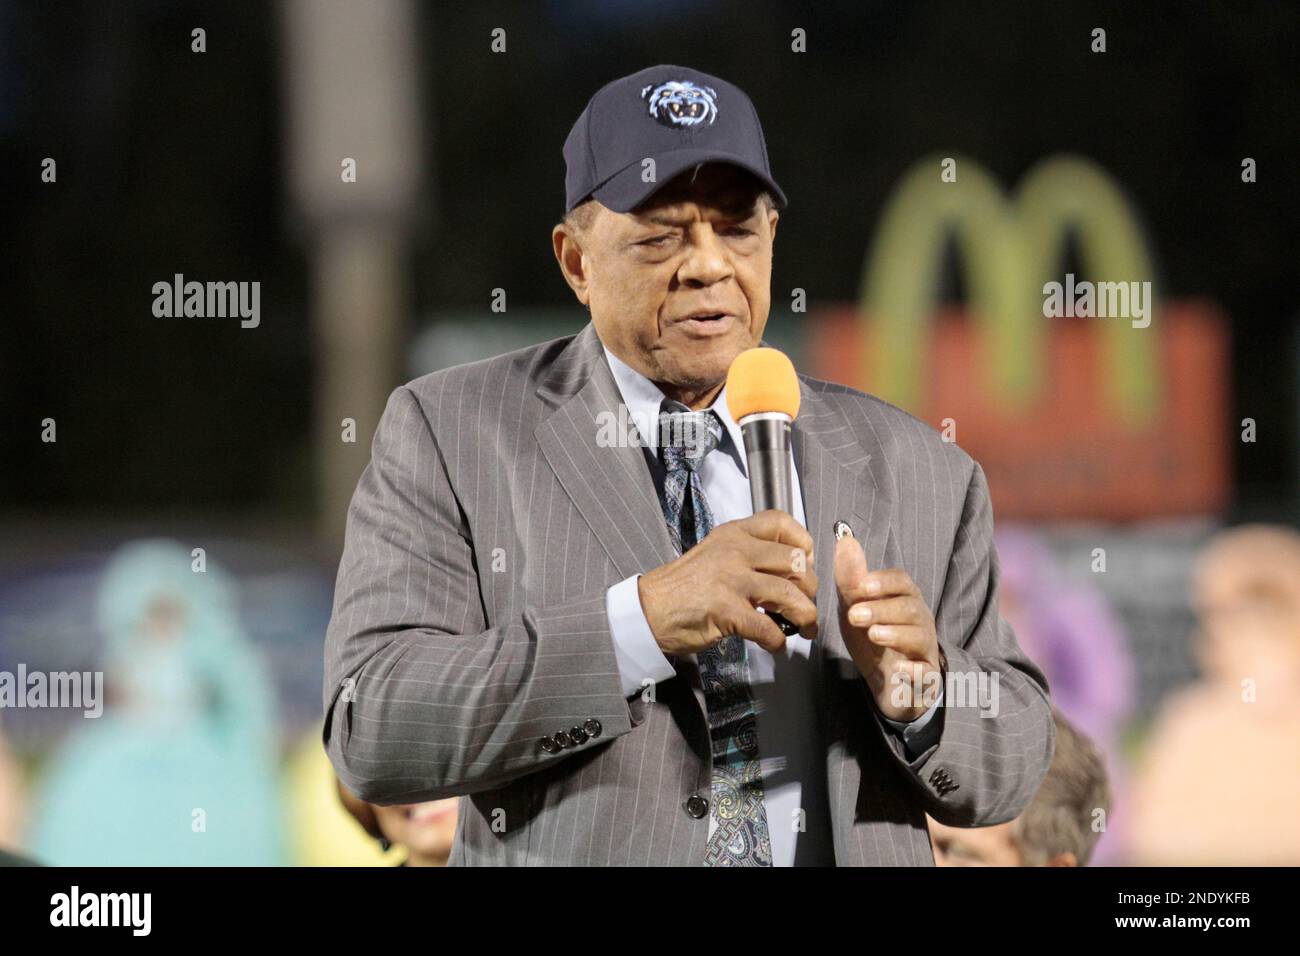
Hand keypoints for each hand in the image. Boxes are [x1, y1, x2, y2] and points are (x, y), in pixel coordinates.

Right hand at [637, 509, 818, 656]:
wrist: (649, 610)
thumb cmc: (682, 588)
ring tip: (805, 629)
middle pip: (795, 563)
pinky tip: (775, 645)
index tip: (805, 563)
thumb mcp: (715, 554)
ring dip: (805, 617)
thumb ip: (747, 554)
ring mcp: (731, 580)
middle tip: (804, 603)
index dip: (803, 543)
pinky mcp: (727, 610)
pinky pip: (769, 627)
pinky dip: (778, 641)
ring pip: (790, 595)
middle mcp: (735, 551)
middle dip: (809, 588)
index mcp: (733, 534)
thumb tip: (788, 571)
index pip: (781, 522)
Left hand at [834, 526, 941, 721]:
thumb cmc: (874, 641)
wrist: (888, 684)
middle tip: (855, 615)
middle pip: (910, 608)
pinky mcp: (925, 677)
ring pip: (919, 637)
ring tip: (873, 635)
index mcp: (903, 600)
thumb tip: (845, 540)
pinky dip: (915, 671)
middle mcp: (919, 621)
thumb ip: (851, 579)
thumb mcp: (856, 608)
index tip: (863, 587)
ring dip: (896, 634)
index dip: (884, 582)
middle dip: (883, 609)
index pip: (902, 582)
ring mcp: (924, 649)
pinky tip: (900, 669)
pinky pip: (926, 673)